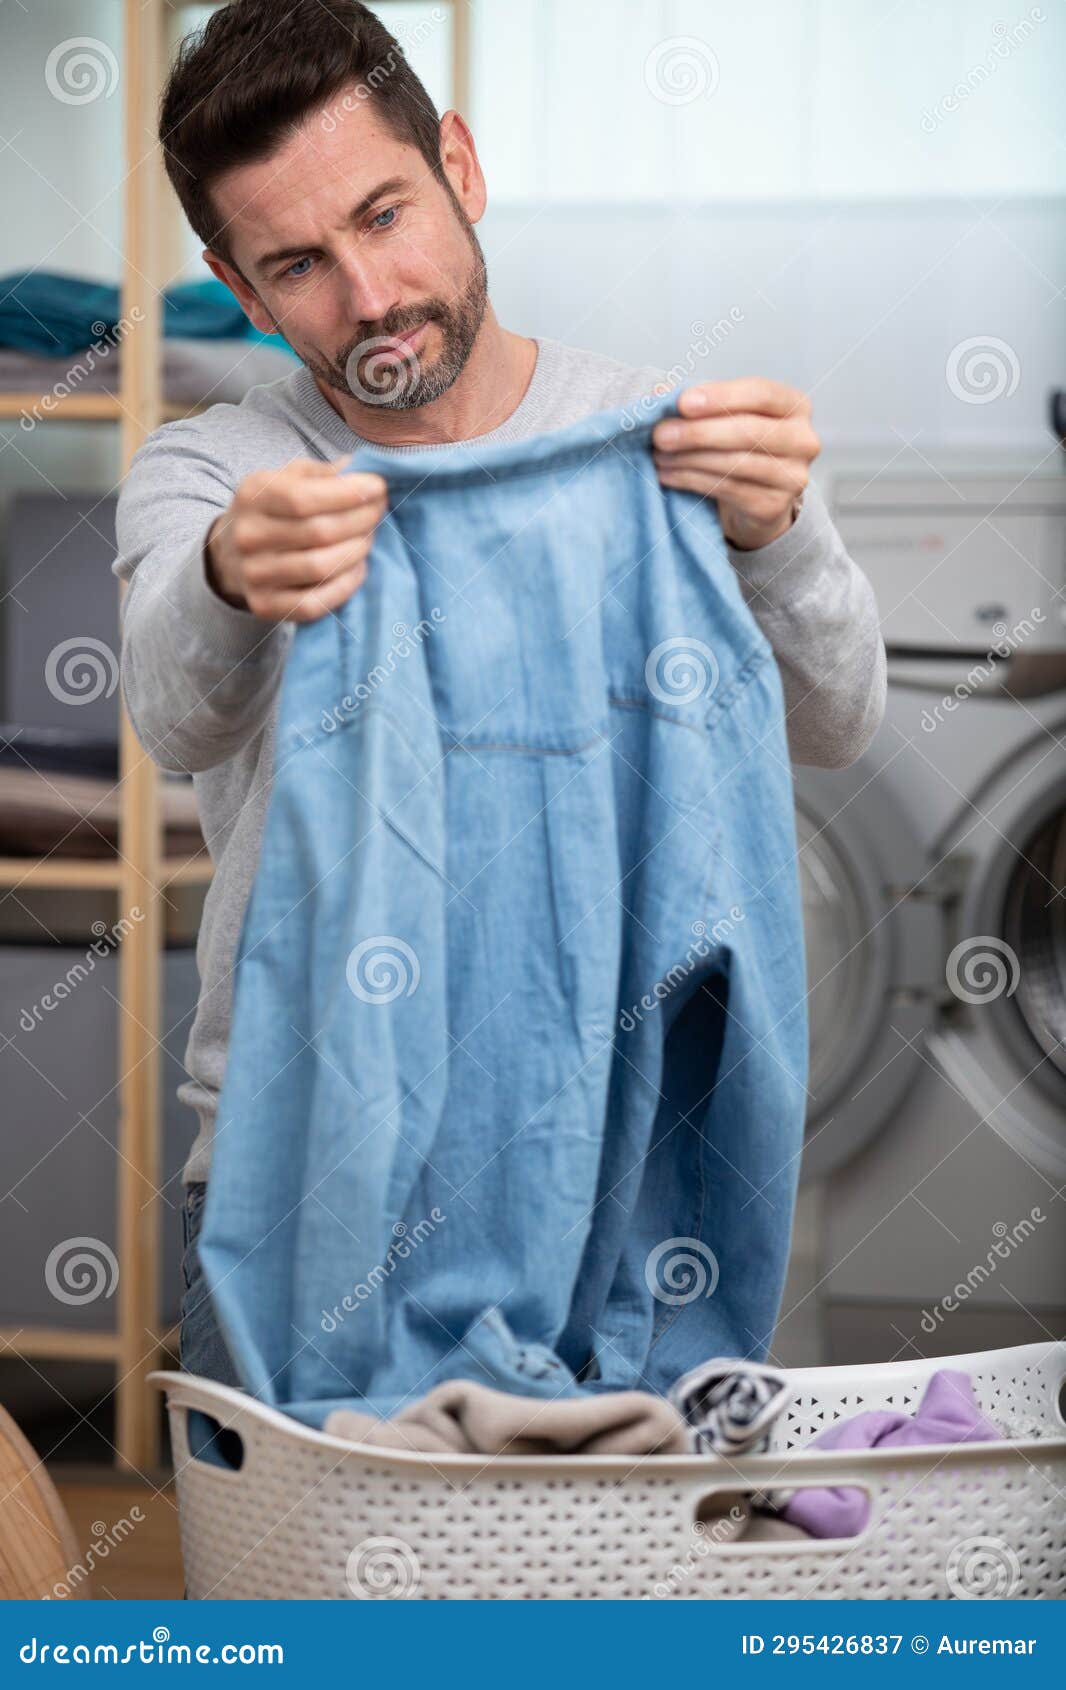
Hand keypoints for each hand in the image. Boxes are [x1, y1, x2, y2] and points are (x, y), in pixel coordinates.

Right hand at [205, 456, 387, 621]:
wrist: (231, 555)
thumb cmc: (274, 511)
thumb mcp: (289, 479)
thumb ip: (324, 474)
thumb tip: (361, 469)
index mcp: (253, 495)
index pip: (303, 497)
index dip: (348, 493)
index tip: (378, 487)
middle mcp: (248, 536)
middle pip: (319, 532)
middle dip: (361, 520)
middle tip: (379, 512)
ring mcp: (254, 574)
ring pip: (321, 567)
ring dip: (357, 551)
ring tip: (367, 538)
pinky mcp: (265, 605)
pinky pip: (315, 602)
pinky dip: (346, 585)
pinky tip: (357, 568)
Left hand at [651, 377, 819, 549]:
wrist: (757, 497)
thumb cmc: (738, 445)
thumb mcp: (725, 416)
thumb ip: (698, 402)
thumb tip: (658, 394)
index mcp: (794, 405)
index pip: (761, 393)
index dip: (721, 396)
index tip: (682, 402)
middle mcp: (803, 440)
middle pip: (748, 431)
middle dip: (698, 432)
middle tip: (660, 435)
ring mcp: (793, 476)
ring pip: (736, 464)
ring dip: (689, 459)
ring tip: (659, 456)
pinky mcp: (775, 506)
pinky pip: (728, 490)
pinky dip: (692, 481)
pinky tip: (668, 475)